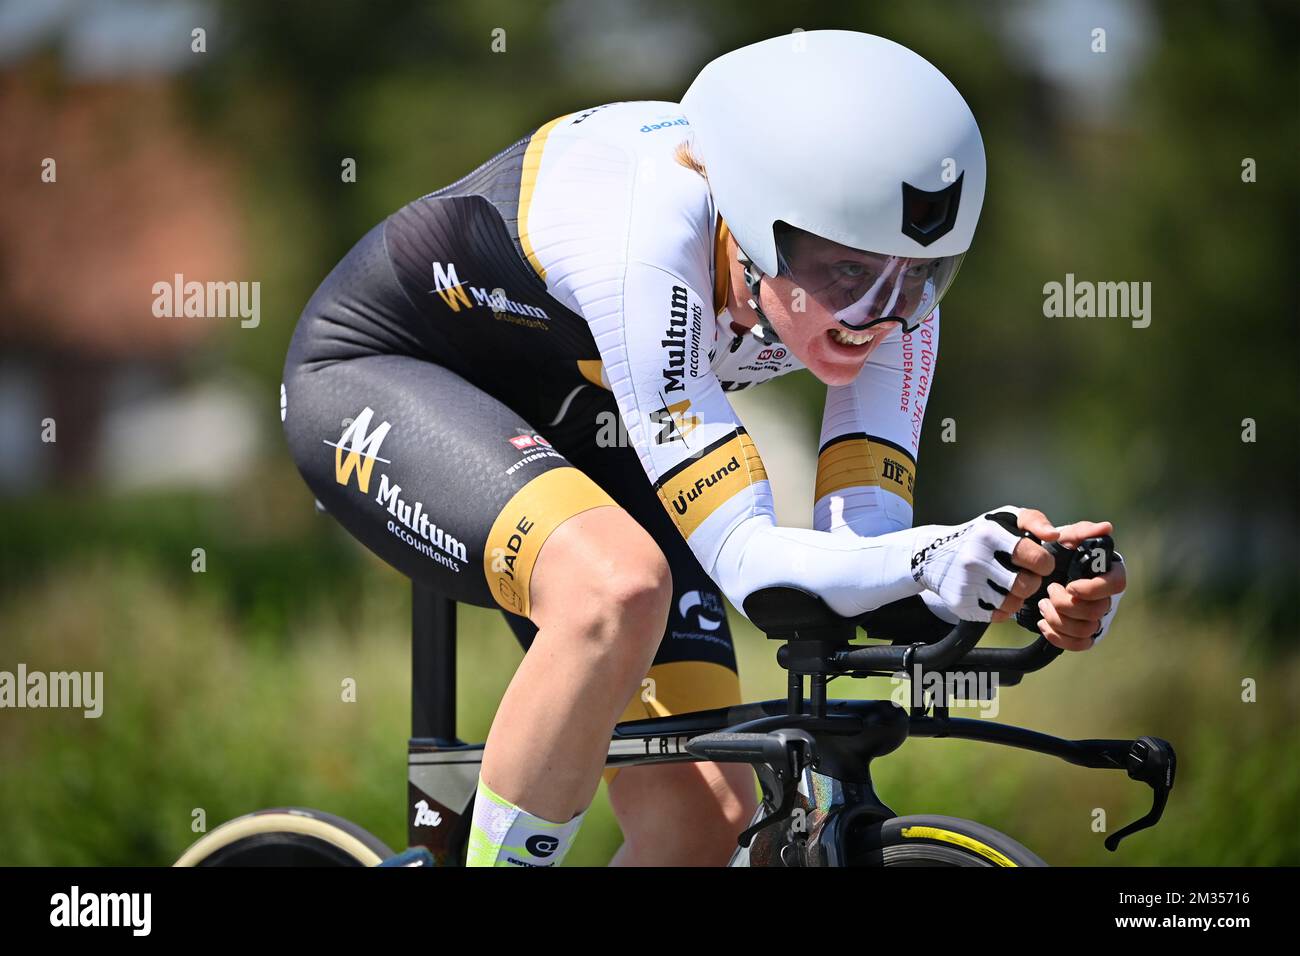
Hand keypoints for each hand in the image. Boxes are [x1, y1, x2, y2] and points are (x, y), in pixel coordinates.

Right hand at [910, 506, 1055, 622]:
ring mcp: (966, 584)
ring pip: (1013, 604)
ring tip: (1007, 584)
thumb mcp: (1004, 518)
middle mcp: (975, 559)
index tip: (1038, 562)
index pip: (1038, 559)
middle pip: (1027, 585)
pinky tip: (992, 594)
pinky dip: (999, 608)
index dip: (1044, 563)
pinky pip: (996, 616)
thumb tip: (1054, 535)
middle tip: (1022, 574)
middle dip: (1031, 581)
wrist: (933, 555)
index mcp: (990, 535)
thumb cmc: (978, 536)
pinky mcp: (961, 603)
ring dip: (1016, 596)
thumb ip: (1034, 520)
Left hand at [1034, 519, 1127, 649]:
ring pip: (1086, 630)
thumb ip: (1081, 531)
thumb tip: (1106, 528)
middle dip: (1067, 604)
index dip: (1093, 589)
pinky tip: (1043, 623)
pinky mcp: (1082, 633)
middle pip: (1097, 611)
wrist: (1035, 572)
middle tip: (1049, 590)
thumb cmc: (1054, 551)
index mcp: (1107, 573)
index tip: (1070, 585)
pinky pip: (1079, 644)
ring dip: (1059, 620)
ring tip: (1042, 605)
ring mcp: (1095, 617)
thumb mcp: (1063, 537)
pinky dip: (1058, 637)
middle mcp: (1106, 597)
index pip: (1117, 585)